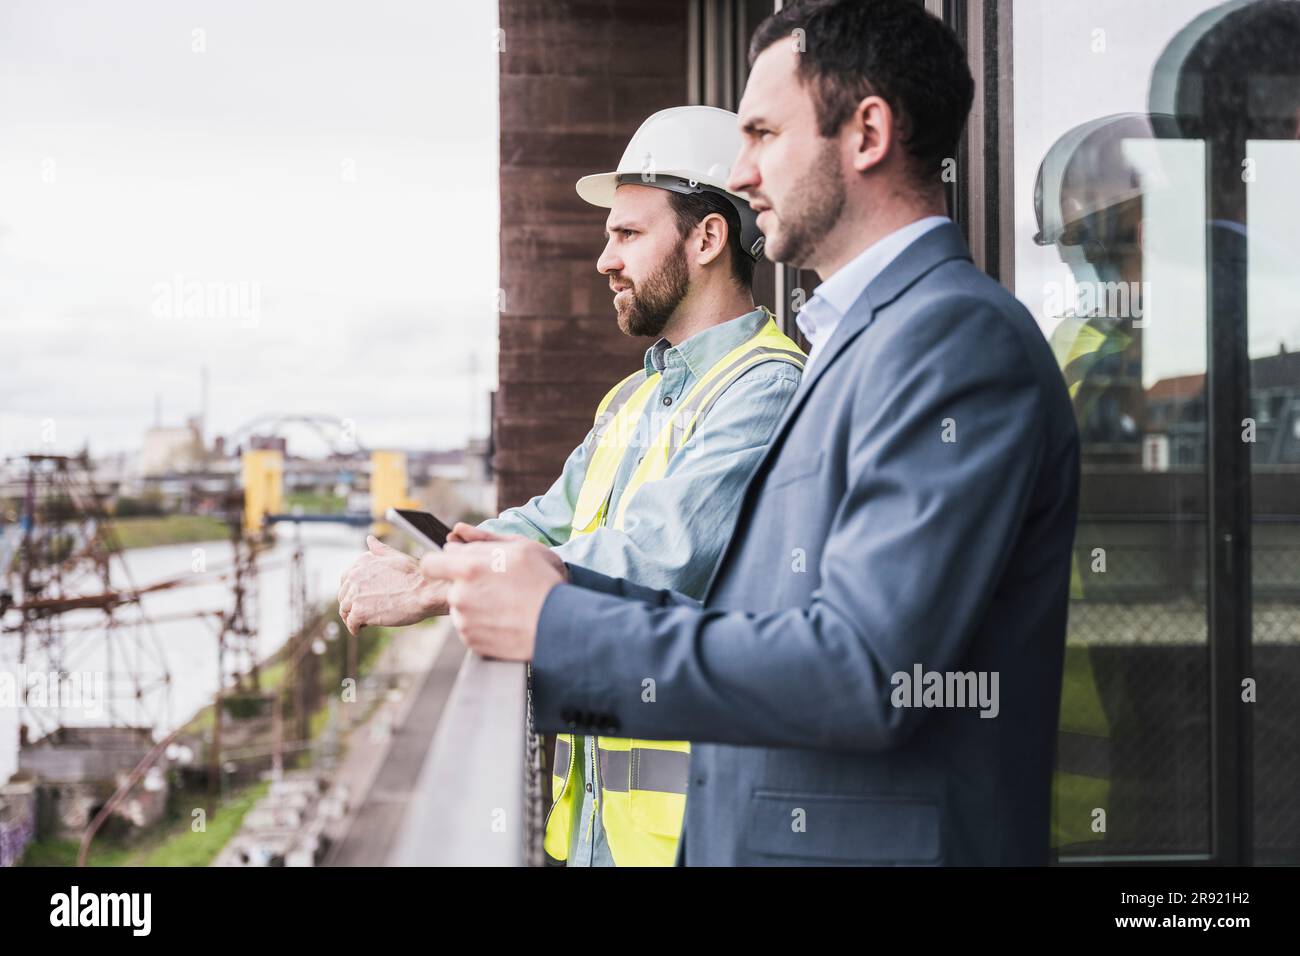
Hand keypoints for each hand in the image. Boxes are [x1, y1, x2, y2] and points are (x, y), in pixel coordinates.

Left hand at [337, 534, 449, 635]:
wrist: (426, 593)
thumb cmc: (417, 576)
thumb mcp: (397, 556)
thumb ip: (380, 550)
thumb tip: (369, 539)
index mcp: (363, 561)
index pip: (346, 578)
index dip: (352, 590)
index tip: (359, 597)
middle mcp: (355, 576)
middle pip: (344, 595)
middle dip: (351, 604)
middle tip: (361, 612)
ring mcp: (356, 595)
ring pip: (345, 609)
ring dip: (351, 617)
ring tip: (361, 622)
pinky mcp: (360, 612)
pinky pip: (351, 623)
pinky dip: (354, 628)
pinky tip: (360, 630)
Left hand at [420, 526, 568, 660]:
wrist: (559, 626)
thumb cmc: (544, 582)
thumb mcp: (522, 548)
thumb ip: (483, 539)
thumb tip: (457, 532)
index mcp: (468, 569)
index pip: (431, 563)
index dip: (444, 562)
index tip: (457, 565)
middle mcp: (460, 596)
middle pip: (452, 585)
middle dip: (469, 583)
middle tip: (501, 586)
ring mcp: (464, 622)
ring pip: (461, 607)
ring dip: (477, 604)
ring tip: (507, 605)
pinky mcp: (472, 642)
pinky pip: (470, 628)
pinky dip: (484, 624)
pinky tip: (506, 620)